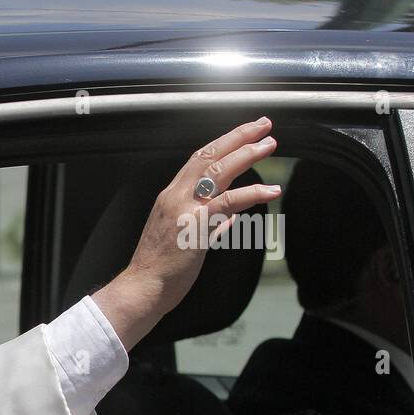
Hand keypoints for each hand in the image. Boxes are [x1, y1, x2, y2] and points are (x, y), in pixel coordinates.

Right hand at [93, 117, 282, 350]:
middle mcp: (175, 197)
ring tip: (269, 144)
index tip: (245, 132)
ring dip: (246, 155)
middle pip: (208, 156)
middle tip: (264, 125)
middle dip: (238, 137)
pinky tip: (271, 189)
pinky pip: (228, 202)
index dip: (223, 143)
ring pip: (218, 171)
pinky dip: (252, 193)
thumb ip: (211, 224)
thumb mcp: (185, 239)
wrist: (142, 288)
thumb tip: (232, 217)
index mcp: (170, 197)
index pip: (198, 160)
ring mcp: (184, 209)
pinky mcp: (195, 226)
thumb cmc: (160, 269)